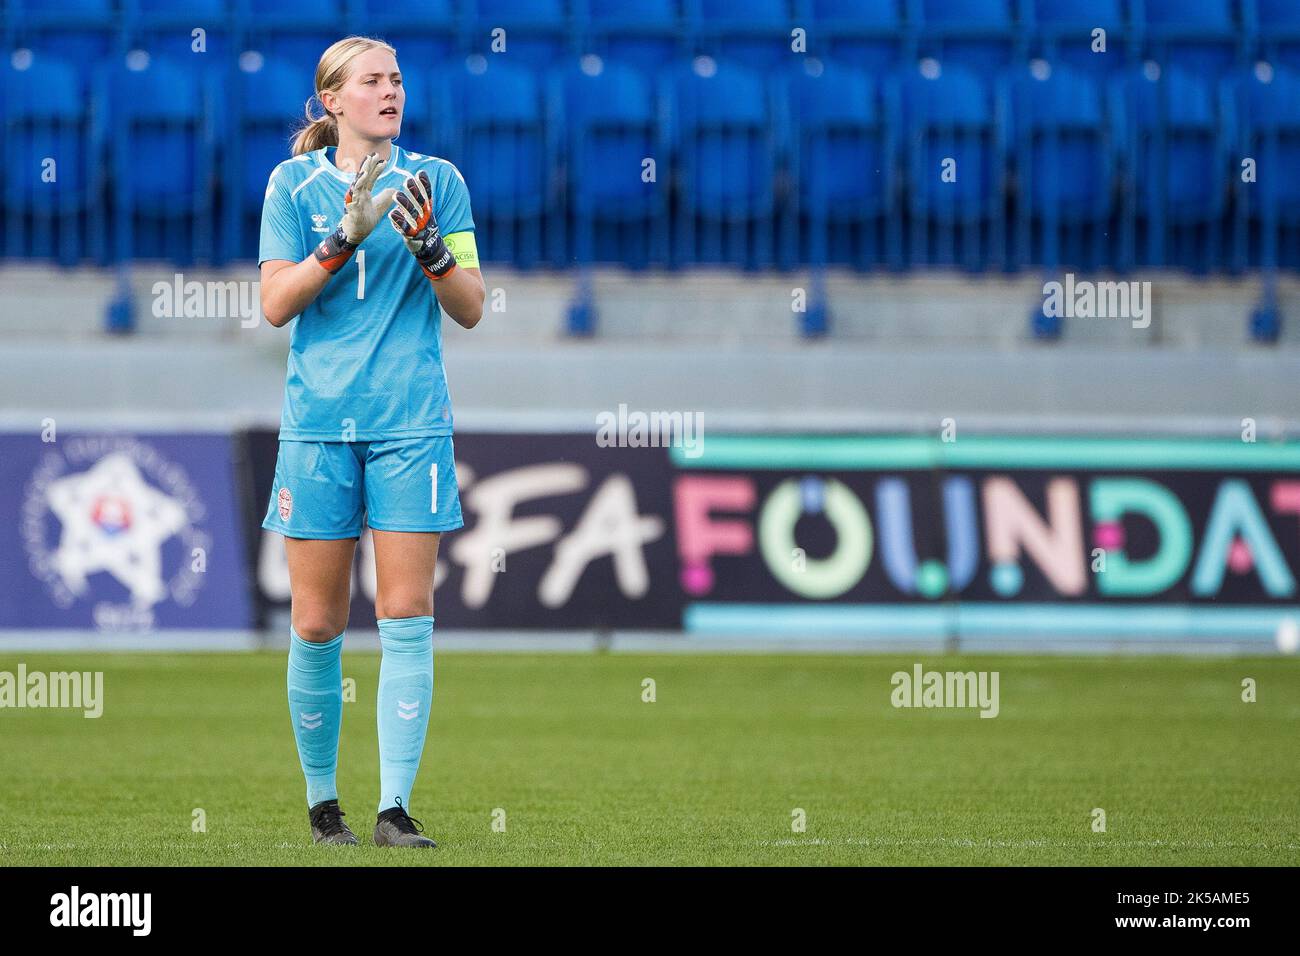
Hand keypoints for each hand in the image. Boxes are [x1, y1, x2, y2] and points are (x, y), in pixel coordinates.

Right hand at [313, 152, 396, 272]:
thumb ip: (386, 197)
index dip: (376, 169)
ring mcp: (354, 201)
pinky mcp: (352, 210)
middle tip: (374, 155)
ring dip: (361, 177)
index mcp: (365, 193)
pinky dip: (356, 193)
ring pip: (357, 186)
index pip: (371, 178)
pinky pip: (353, 200)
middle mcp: (358, 194)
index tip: (384, 160)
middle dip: (368, 166)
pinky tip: (359, 186)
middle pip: (363, 177)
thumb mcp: (380, 207)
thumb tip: (395, 189)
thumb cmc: (366, 220)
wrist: (357, 233)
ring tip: (366, 167)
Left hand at [388, 170, 456, 279]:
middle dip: (414, 192)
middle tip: (408, 181)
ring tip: (396, 195)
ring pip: (412, 213)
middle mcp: (425, 217)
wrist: (430, 249)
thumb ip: (424, 198)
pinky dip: (398, 221)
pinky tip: (392, 214)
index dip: (424, 185)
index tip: (420, 174)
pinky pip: (405, 227)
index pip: (427, 195)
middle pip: (420, 202)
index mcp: (428, 210)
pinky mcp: (411, 235)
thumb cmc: (425, 228)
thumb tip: (421, 177)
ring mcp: (419, 226)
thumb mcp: (427, 213)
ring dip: (404, 204)